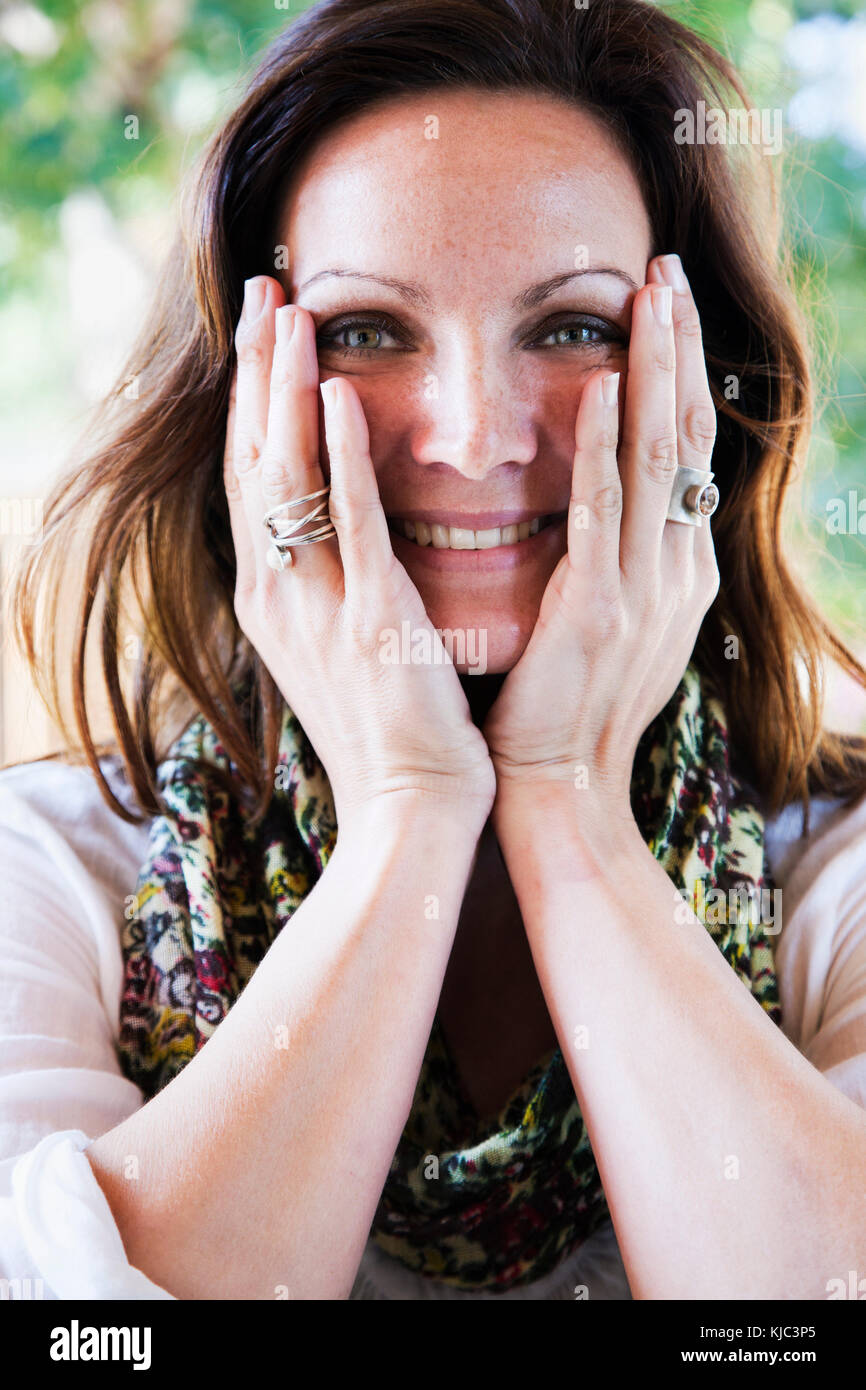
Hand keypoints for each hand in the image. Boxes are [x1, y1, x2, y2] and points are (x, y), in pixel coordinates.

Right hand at [224, 275, 495, 828]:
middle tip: (264, 293)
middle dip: (257, 374)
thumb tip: (348, 530)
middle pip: (254, 460)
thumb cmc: (394, 730)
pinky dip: (337, 455)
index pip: (255, 478)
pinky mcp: (368, 618)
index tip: (268, 334)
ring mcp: (316, 606)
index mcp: (278, 597)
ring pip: (285, 478)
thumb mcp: (349, 645)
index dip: (256, 402)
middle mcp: (280, 593)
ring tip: (287, 313)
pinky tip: (337, 392)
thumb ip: (339, 581)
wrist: (412, 807)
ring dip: (284, 390)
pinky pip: (347, 523)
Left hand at [482, 253, 719, 814]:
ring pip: (656, 460)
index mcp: (675, 572)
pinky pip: (601, 515)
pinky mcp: (594, 614)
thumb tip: (611, 506)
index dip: (680, 375)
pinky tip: (598, 387)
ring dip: (654, 372)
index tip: (667, 308)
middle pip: (684, 438)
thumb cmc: (568, 707)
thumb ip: (617, 560)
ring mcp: (641, 592)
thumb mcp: (612, 624)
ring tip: (651, 295)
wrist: (555, 786)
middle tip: (669, 270)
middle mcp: (673, 572)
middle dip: (680, 350)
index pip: (684, 453)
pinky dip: (603, 448)